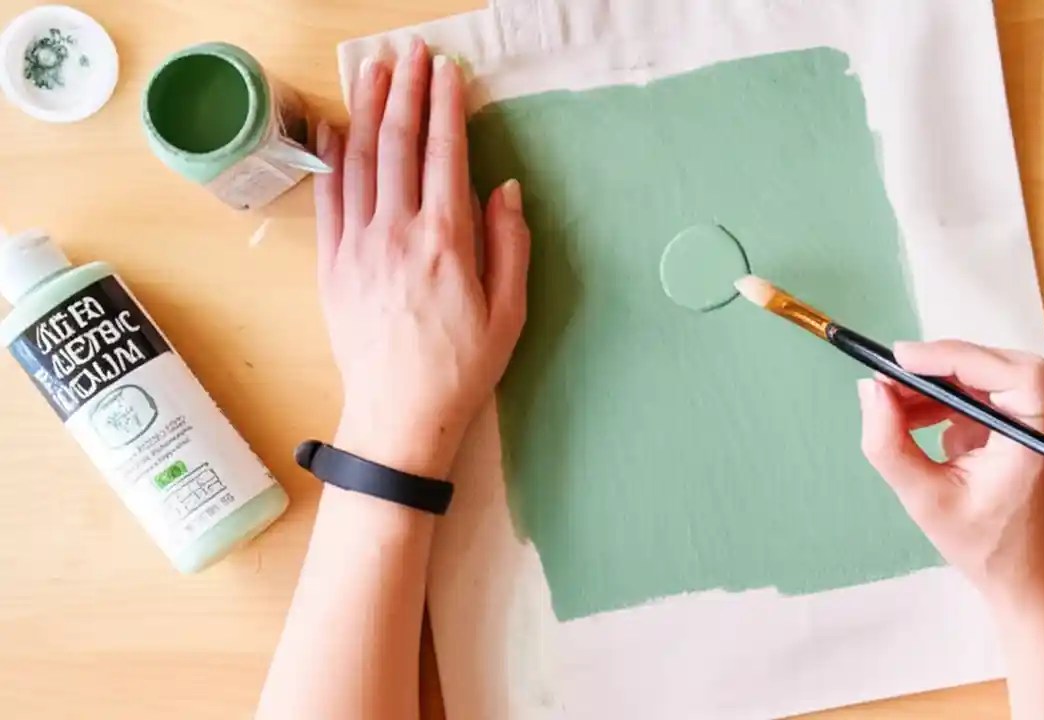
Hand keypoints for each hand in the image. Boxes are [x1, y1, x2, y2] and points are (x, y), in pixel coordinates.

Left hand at [312, 40, 529, 477]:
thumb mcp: (509, 312)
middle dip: (406, 91)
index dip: (446, 106)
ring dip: (366, 109)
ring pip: (359, 161)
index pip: (445, 154)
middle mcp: (396, 233)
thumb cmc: (463, 368)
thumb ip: (510, 244)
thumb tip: (504, 188)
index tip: (448, 71)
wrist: (400, 415)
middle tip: (411, 53)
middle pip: (399, 144)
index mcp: (445, 241)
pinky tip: (336, 128)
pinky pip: (329, 198)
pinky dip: (332, 157)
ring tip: (374, 70)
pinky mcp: (332, 265)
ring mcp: (357, 246)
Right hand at [857, 340, 1043, 610]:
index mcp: (1042, 435)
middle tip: (889, 383)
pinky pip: (990, 402)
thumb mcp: (925, 499)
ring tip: (895, 410)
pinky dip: (954, 407)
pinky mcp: (1033, 434)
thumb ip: (889, 443)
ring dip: (941, 390)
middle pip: (996, 369)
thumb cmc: (990, 550)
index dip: (951, 355)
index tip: (899, 358)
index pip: (1006, 370)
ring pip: (989, 383)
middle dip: (939, 371)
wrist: (1034, 589)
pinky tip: (920, 426)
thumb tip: (870, 389)